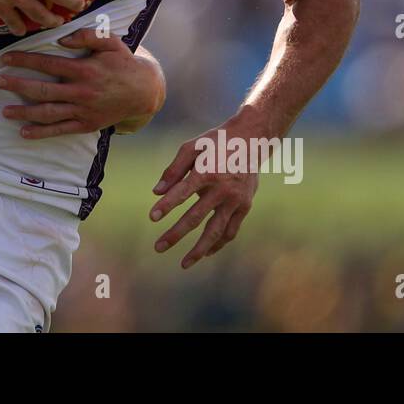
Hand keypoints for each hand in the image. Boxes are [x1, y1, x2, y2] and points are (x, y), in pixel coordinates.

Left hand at [0, 30, 162, 138]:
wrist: (143, 91)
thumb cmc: (123, 63)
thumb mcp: (110, 42)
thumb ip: (87, 36)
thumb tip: (62, 38)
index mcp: (84, 70)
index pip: (48, 65)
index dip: (25, 61)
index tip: (6, 59)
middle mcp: (81, 92)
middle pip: (43, 90)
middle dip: (17, 86)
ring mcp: (83, 110)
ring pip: (48, 113)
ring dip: (24, 113)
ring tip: (5, 111)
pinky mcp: (86, 124)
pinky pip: (60, 130)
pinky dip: (41, 132)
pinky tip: (24, 132)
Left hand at [148, 112, 263, 268]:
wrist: (251, 140)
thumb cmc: (215, 143)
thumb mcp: (192, 147)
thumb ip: (173, 169)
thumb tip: (156, 192)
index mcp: (207, 171)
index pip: (182, 193)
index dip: (166, 206)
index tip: (152, 218)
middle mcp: (222, 189)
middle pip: (196, 218)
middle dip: (175, 234)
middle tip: (158, 247)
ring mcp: (236, 200)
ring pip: (216, 231)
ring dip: (199, 249)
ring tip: (184, 263)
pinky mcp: (245, 206)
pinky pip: (231, 230)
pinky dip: (218, 243)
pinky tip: (205, 252)